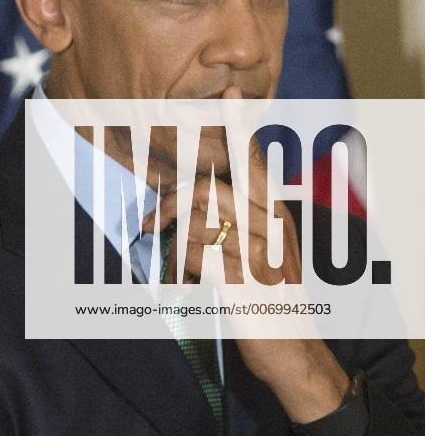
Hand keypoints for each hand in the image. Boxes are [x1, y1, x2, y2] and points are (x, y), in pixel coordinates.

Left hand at [148, 87, 350, 422]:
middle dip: (168, 203)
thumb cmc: (263, 291)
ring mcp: (258, 251)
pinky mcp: (241, 280)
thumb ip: (232, 217)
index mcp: (272, 210)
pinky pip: (192, 253)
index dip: (238, 123)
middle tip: (146, 223)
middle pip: (207, 188)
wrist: (288, 344)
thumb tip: (191, 191)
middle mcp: (269, 224)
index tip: (229, 90)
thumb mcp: (256, 246)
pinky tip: (188, 279)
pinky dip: (178, 264)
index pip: (253, 158)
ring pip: (196, 219)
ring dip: (171, 237)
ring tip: (166, 255)